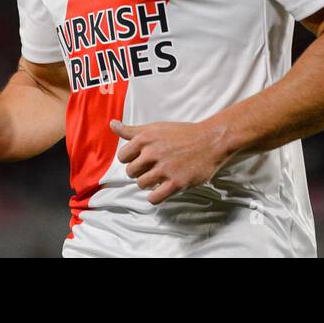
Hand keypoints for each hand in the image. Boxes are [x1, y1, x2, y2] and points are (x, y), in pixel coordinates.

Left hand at [110, 118, 231, 203]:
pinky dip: (155, 196)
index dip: (131, 159)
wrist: (211, 141)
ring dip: (148, 183)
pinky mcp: (176, 183)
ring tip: (159, 177)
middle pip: (130, 172)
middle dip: (140, 171)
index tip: (142, 159)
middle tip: (153, 168)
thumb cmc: (182, 134)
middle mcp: (153, 153)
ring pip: (141, 184)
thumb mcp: (155, 128)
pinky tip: (162, 189)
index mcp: (146, 138)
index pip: (122, 157)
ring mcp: (165, 168)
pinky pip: (154, 198)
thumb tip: (112, 125)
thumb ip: (132, 130)